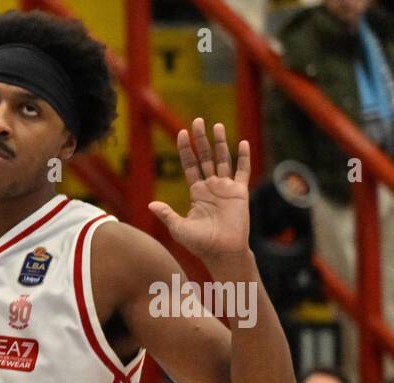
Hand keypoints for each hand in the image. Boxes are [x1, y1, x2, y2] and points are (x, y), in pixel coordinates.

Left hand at [148, 118, 250, 264]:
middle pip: (205, 157)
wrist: (222, 251)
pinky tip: (241, 142)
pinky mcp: (240, 192)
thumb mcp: (178, 228)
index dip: (185, 150)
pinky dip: (243, 157)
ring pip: (222, 159)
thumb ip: (167, 214)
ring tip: (216, 125)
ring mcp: (226, 188)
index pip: (190, 165)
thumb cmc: (200, 243)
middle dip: (200, 139)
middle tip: (198, 120)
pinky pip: (242, 171)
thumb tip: (151, 205)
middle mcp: (211, 187)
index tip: (181, 133)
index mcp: (196, 192)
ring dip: (220, 142)